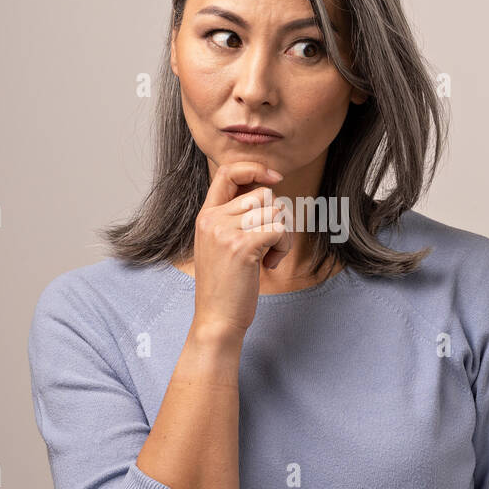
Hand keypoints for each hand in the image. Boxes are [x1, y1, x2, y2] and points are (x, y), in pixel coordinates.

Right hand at [189, 161, 292, 340]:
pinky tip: (270, 265)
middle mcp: (212, 219)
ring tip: (268, 258)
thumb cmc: (225, 287)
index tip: (275, 177)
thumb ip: (234, 219)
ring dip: (282, 236)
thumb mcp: (220, 246)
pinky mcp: (242, 245)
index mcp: (205, 216)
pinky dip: (283, 246)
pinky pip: (280, 229)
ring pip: (275, 212)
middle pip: (263, 195)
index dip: (254, 168)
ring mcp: (225, 231)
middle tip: (269, 245)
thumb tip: (267, 193)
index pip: (227, 172)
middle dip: (276, 218)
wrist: (216, 320)